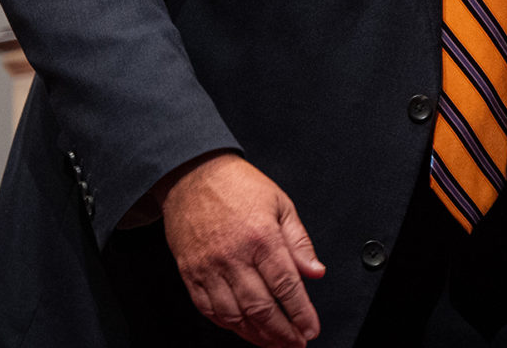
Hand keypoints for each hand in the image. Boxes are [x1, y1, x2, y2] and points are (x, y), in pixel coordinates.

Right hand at [154, 152, 326, 345]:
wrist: (193, 175)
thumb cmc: (239, 186)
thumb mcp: (281, 204)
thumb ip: (299, 242)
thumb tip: (315, 272)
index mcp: (262, 237)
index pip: (286, 285)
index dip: (300, 313)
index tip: (311, 329)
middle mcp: (234, 256)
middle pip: (261, 307)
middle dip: (282, 332)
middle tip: (295, 343)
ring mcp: (209, 268)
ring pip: (234, 315)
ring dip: (256, 335)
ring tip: (274, 342)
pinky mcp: (190, 274)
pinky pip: (209, 310)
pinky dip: (228, 325)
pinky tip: (244, 329)